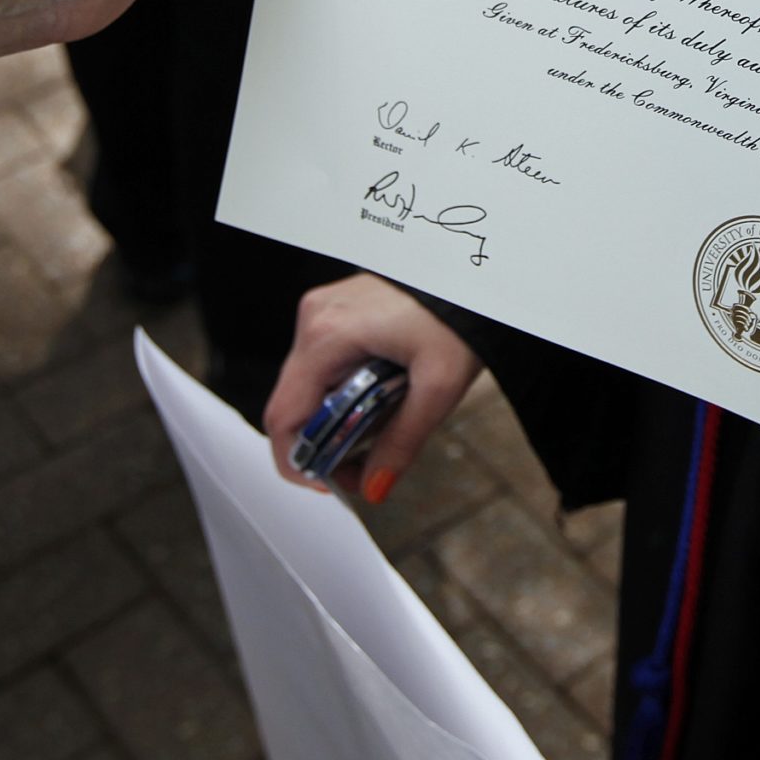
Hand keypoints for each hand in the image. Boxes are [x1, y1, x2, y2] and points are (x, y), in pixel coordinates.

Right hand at [265, 274, 482, 502]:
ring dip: (335, 418)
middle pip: (295, 403)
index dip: (299, 460)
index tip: (331, 482)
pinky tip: (378, 398)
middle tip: (365, 468)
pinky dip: (343, 390)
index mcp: (327, 336)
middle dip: (324, 444)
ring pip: (310, 385)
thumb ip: (402, 441)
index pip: (284, 416)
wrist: (475, 274)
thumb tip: (374, 486)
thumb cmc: (461, 314)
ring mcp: (324, 310)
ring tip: (380, 433)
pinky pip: (325, 362)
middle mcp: (314, 319)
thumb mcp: (438, 387)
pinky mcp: (338, 310)